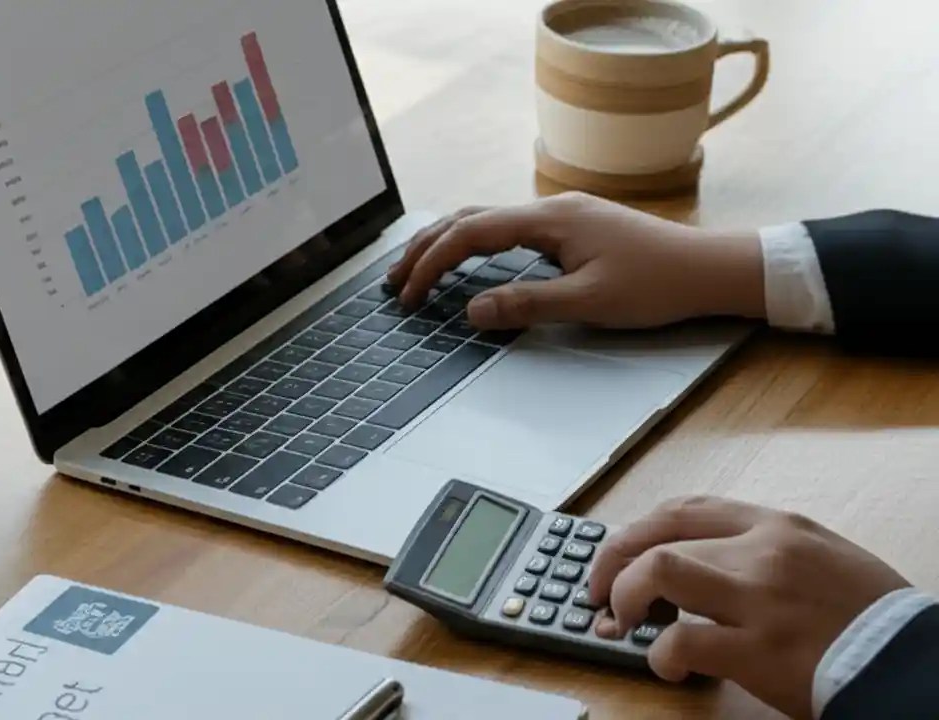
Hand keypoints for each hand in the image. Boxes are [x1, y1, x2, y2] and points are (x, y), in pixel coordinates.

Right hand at [386, 193, 766, 329]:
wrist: (710, 269)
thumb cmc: (658, 285)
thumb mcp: (589, 303)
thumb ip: (527, 305)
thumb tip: (471, 311)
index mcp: (549, 220)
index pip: (470, 234)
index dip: (431, 263)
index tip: (409, 294)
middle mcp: (550, 210)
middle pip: (469, 218)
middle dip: (426, 248)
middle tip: (395, 280)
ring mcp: (561, 217)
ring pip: (487, 221)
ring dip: (448, 243)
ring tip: (419, 270)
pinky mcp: (572, 229)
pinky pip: (508, 230)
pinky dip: (475, 245)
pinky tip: (470, 263)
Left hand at [587, 496, 909, 719]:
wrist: (910, 661)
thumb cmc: (869, 616)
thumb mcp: (820, 556)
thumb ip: (761, 551)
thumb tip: (702, 562)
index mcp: (776, 526)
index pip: (684, 508)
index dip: (637, 530)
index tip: (618, 553)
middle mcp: (762, 551)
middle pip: (658, 537)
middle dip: (614, 566)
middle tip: (602, 597)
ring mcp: (758, 597)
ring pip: (659, 570)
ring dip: (627, 597)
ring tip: (625, 623)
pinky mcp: (758, 649)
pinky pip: (682, 639)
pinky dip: (660, 654)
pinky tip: (667, 665)